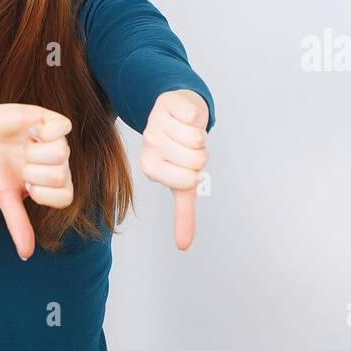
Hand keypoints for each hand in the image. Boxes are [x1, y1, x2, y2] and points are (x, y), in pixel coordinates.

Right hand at [0, 104, 73, 260]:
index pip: (65, 197)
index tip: (25, 185)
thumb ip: (18, 223)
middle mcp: (59, 162)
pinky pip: (63, 127)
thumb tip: (26, 254)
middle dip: (32, 172)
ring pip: (61, 153)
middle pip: (61, 175)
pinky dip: (44, 132)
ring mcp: (56, 140)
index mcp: (54, 182)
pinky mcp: (49, 119)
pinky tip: (30, 132)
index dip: (42, 193)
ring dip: (33, 153)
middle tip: (21, 163)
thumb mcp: (4, 197)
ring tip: (23, 146)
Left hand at [140, 89, 209, 250]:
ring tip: (186, 131)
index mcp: (151, 167)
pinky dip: (198, 118)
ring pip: (197, 139)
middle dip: (200, 153)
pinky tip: (186, 116)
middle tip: (187, 146)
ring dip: (200, 135)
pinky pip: (195, 119)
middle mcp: (150, 146)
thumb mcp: (181, 183)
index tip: (185, 165)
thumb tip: (184, 246)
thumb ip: (183, 214)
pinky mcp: (168, 104)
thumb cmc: (179, 149)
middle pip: (197, 160)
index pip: (189, 180)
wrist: (172, 110)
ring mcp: (157, 123)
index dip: (196, 173)